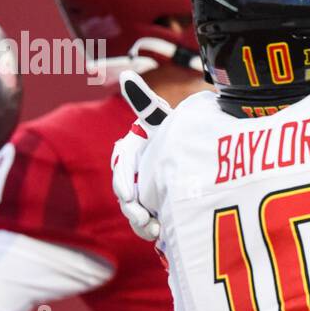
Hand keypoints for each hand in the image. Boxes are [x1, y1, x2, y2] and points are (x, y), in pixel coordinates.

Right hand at [111, 72, 171, 241]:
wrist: (186, 150)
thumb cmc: (169, 131)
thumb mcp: (159, 118)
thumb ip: (143, 101)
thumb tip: (127, 74)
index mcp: (129, 153)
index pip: (122, 169)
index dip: (124, 182)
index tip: (130, 195)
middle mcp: (131, 174)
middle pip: (126, 194)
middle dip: (132, 208)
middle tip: (142, 218)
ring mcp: (141, 191)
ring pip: (135, 210)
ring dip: (141, 222)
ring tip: (153, 229)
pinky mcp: (152, 205)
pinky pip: (147, 219)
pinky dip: (152, 228)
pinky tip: (162, 236)